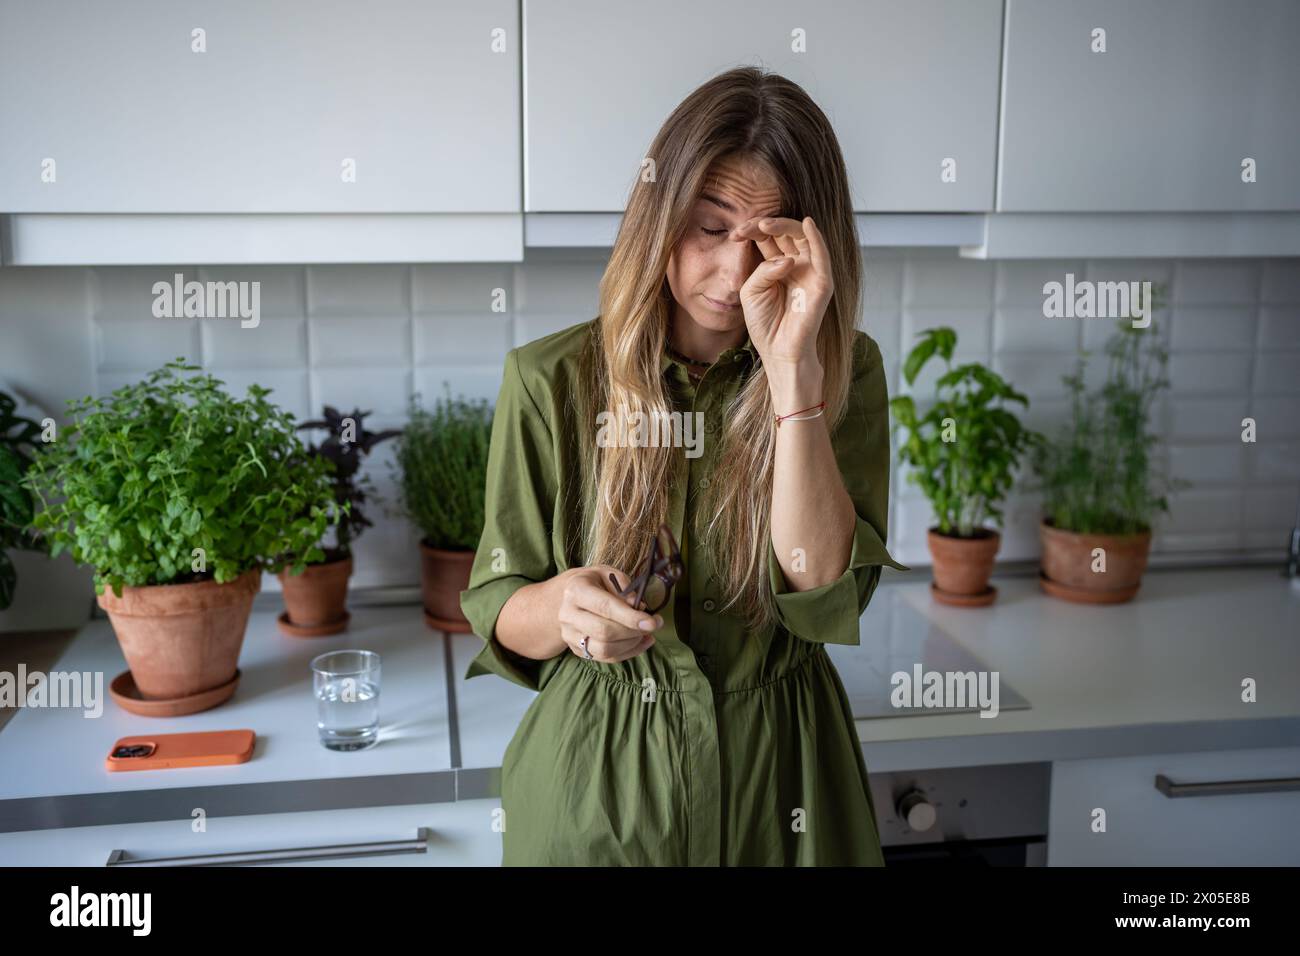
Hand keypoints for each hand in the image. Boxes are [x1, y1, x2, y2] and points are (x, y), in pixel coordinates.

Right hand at [555, 565, 663, 662]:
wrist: (569, 597)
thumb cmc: (594, 583)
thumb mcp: (608, 574)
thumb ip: (624, 587)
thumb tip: (639, 607)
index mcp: (576, 591)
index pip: (605, 607)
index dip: (630, 617)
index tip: (652, 622)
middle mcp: (568, 615)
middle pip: (604, 632)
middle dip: (633, 632)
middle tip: (652, 626)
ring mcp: (570, 635)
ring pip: (604, 650)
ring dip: (631, 644)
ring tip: (646, 634)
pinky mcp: (577, 650)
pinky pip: (605, 658)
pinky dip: (628, 653)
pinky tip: (640, 642)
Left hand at [732, 215, 832, 370]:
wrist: (778, 351)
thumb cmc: (765, 323)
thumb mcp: (751, 291)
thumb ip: (763, 270)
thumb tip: (785, 259)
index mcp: (776, 265)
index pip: (768, 237)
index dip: (752, 230)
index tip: (734, 235)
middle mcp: (795, 264)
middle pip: (784, 233)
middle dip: (765, 225)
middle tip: (748, 227)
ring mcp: (810, 271)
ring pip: (803, 237)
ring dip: (786, 225)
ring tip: (766, 224)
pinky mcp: (822, 282)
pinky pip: (822, 255)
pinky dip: (817, 237)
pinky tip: (808, 223)